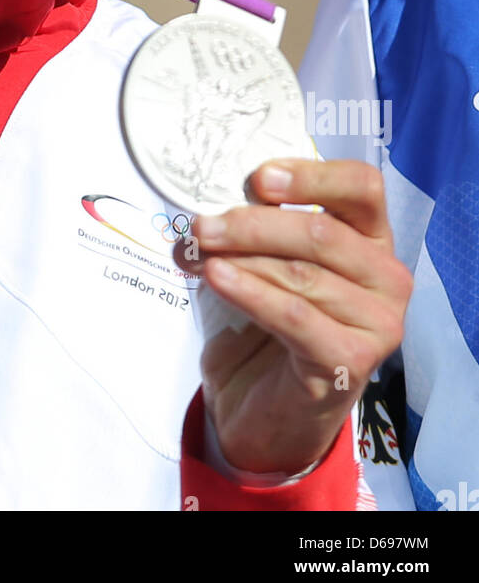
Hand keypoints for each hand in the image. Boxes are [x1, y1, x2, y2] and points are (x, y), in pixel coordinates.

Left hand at [192, 158, 412, 475]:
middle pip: (323, 232)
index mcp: (373, 238)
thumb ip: (257, 227)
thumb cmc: (271, 320)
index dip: (312, 176)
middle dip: (252, 224)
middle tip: (201, 225)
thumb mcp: (266, 260)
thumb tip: (211, 203)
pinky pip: (294, 316)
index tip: (258, 179)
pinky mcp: (352, 361)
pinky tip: (216, 278)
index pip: (363, 187)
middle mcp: (387, 277)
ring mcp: (377, 323)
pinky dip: (249, 292)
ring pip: (303, 273)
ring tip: (195, 252)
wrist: (269, 406)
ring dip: (241, 258)